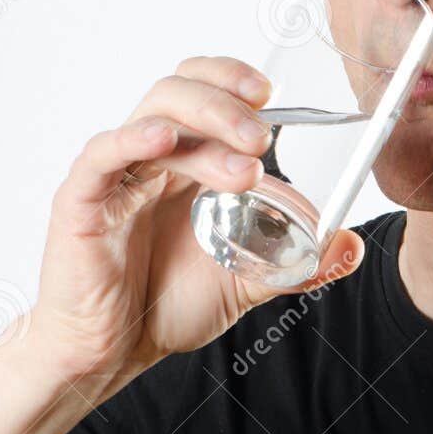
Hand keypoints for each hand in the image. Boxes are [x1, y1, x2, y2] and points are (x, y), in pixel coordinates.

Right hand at [27, 56, 364, 385]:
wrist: (110, 352)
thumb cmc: (162, 307)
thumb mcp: (244, 283)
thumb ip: (296, 265)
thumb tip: (351, 247)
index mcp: (184, 165)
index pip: (204, 93)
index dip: (233, 81)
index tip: (273, 94)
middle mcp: (149, 159)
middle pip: (181, 92)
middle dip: (227, 106)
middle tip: (263, 137)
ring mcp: (115, 176)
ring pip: (153, 115)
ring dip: (203, 126)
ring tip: (245, 167)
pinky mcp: (81, 201)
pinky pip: (102, 155)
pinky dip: (131, 139)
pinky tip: (162, 142)